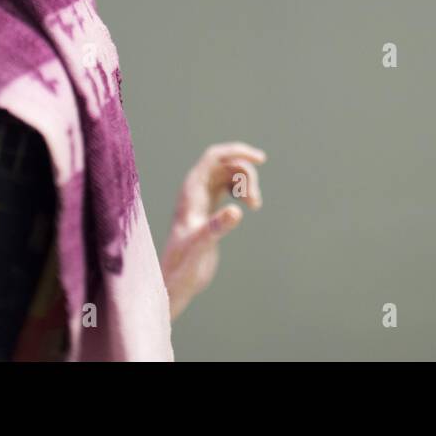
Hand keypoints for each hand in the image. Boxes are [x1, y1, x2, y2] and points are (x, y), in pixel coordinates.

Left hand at [160, 142, 265, 321]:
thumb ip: (216, 228)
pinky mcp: (209, 211)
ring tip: (255, 205)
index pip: (214, 157)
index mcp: (190, 191)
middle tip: (255, 203)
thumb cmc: (182, 268)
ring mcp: (202, 200)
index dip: (237, 151)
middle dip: (246, 176)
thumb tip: (237, 211)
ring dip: (247, 184)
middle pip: (226, 164)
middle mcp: (195, 191)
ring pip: (229, 175)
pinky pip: (228, 187)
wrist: (174, 284)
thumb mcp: (200, 248)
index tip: (260, 159)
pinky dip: (242, 191)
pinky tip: (248, 205)